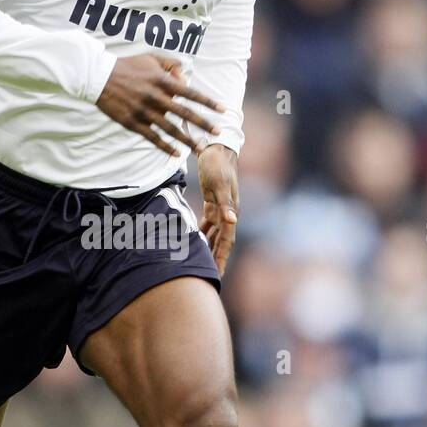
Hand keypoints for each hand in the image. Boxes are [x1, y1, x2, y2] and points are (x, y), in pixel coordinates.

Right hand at [95, 54, 224, 157]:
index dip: (208, 102)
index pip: (191, 93)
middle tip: (217, 133)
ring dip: (187, 140)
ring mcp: (144, 112)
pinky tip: (176, 153)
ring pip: (170, 129)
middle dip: (203, 124)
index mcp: (162, 81)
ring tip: (199, 148)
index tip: (222, 110)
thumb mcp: (151, 58)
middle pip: (185, 113)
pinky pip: (153, 137)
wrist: (99, 77)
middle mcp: (156, 97)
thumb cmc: (127, 66)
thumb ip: (171, 65)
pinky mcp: (133, 123)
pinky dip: (165, 146)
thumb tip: (185, 78)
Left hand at [198, 143, 238, 274]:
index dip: (222, 258)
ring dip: (208, 249)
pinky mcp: (212, 203)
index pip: (227, 242)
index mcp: (231, 212)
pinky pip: (207, 224)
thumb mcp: (220, 184)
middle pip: (221, 242)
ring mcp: (220, 209)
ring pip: (214, 235)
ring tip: (201, 264)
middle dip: (216, 259)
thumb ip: (225, 203)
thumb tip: (232, 221)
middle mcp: (227, 214)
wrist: (216, 148)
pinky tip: (193, 242)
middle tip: (207, 278)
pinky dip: (201, 234)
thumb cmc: (218, 165)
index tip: (217, 275)